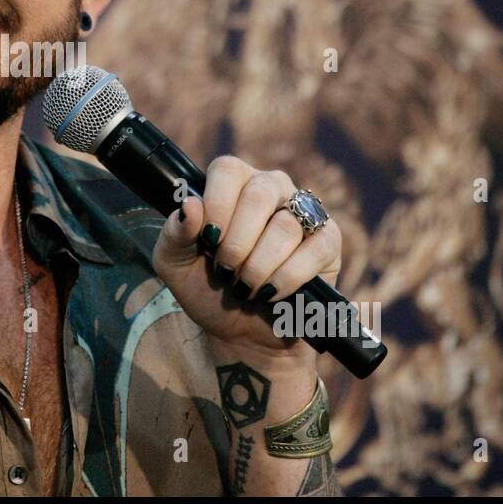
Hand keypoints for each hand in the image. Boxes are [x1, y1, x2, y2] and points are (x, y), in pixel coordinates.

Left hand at [149, 157, 341, 360]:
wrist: (241, 333)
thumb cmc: (207, 289)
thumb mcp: (175, 265)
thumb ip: (174, 233)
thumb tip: (189, 205)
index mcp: (232, 184)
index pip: (228, 170)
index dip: (217, 204)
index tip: (208, 240)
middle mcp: (271, 189)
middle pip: (259, 193)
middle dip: (237, 242)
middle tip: (225, 269)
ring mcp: (303, 213)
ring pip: (286, 225)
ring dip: (259, 266)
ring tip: (245, 286)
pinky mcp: (328, 242)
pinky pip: (315, 248)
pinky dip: (288, 277)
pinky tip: (272, 292)